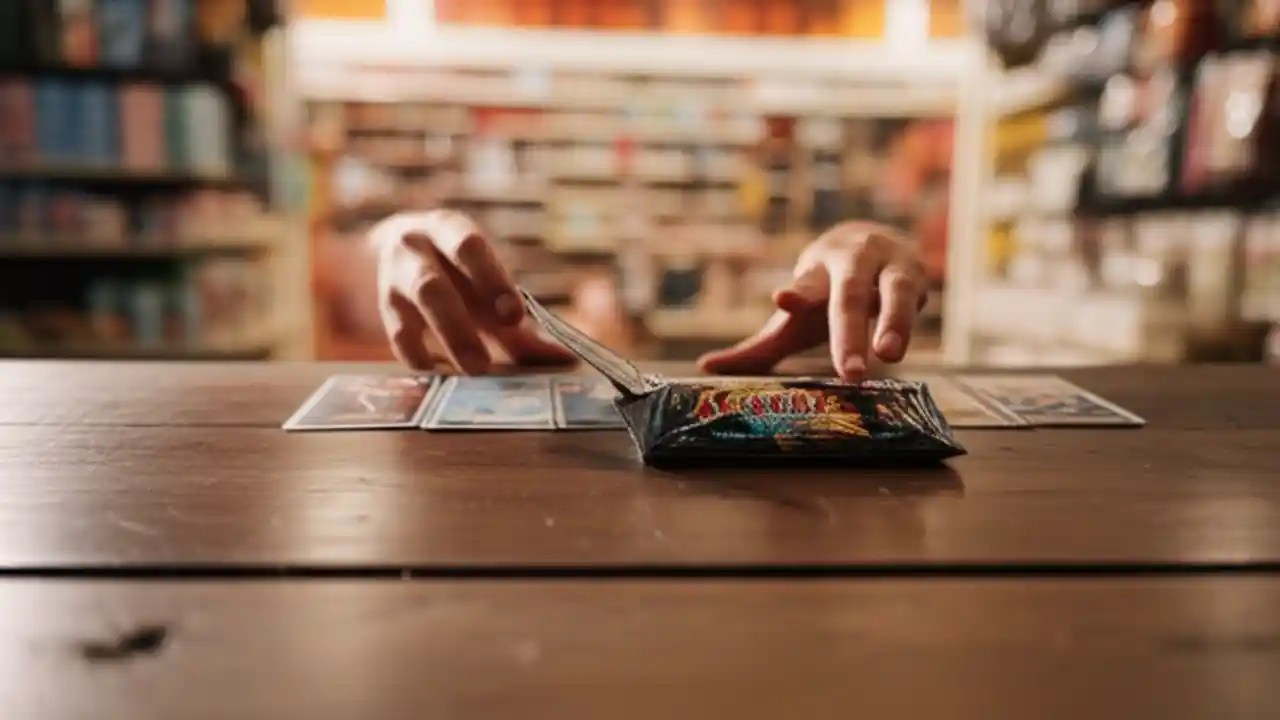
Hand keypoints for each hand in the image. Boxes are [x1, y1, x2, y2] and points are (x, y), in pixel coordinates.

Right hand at [372, 211, 574, 372]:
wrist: (393, 253)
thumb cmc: (456, 272)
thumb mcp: (483, 283)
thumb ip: (519, 322)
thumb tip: (567, 359)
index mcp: (449, 230)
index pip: (468, 247)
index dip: (492, 280)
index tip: (515, 316)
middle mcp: (415, 248)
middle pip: (432, 286)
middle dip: (458, 324)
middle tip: (484, 363)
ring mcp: (393, 278)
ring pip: (414, 308)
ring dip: (447, 339)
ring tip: (474, 369)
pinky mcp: (381, 308)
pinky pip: (398, 336)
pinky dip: (419, 356)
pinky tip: (442, 374)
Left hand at [698, 221, 926, 380]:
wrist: (875, 243)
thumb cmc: (825, 293)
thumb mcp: (795, 317)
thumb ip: (759, 346)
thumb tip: (706, 367)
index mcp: (817, 273)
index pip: (808, 285)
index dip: (798, 293)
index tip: (783, 300)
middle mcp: (853, 263)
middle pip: (850, 295)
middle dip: (849, 332)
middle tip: (851, 373)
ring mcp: (888, 266)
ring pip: (895, 291)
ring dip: (895, 321)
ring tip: (890, 354)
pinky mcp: (919, 276)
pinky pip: (918, 299)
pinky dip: (911, 320)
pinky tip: (904, 342)